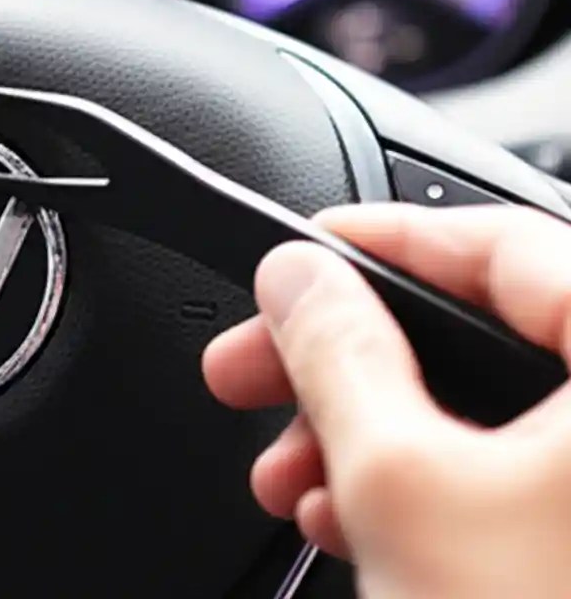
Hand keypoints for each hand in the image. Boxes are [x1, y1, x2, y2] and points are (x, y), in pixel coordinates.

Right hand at [203, 204, 570, 597]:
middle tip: (254, 368)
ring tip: (287, 475)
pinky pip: (503, 480)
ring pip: (479, 414)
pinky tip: (347, 518)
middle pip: (478, 335)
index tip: (300, 252)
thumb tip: (297, 278)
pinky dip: (418, 489)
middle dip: (344, 363)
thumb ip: (336, 355)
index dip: (383, 241)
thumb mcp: (398, 479)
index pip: (505, 244)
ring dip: (361, 437)